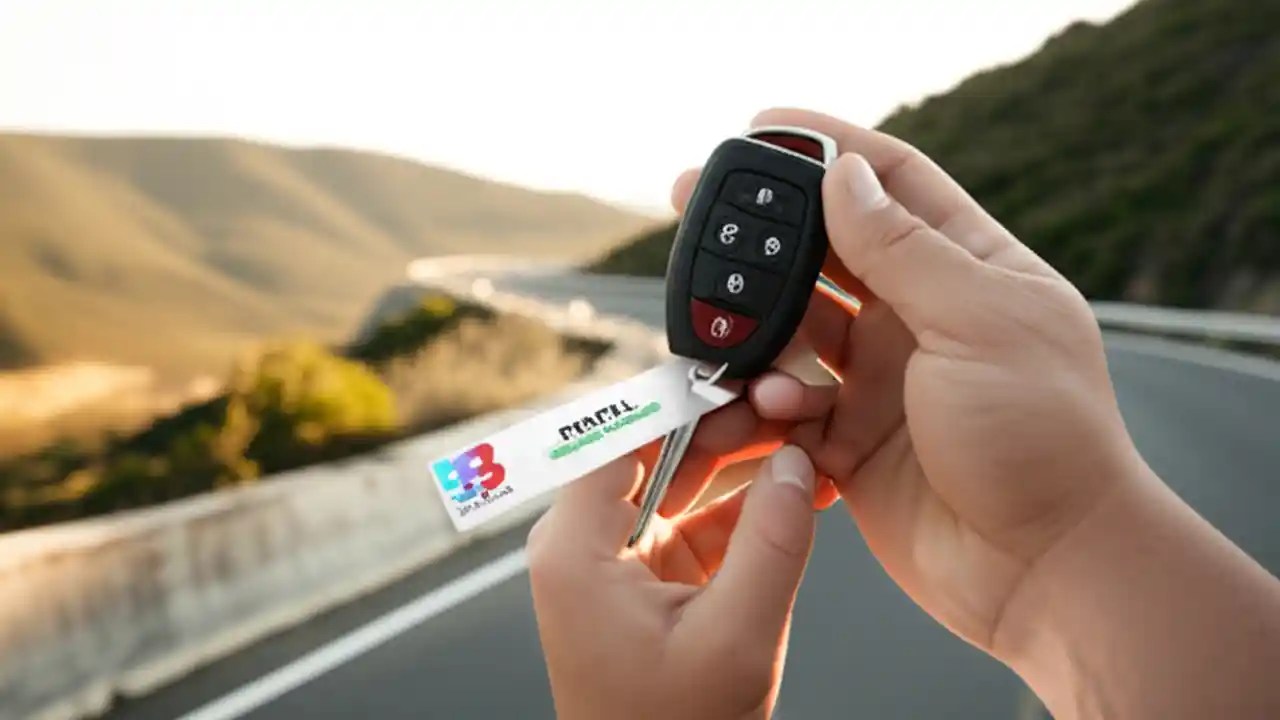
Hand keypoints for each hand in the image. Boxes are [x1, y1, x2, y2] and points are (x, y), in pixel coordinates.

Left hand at [526, 401, 826, 719]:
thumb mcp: (733, 637)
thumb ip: (772, 544)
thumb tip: (797, 464)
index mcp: (575, 549)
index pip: (623, 434)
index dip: (686, 395)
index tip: (742, 373)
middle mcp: (584, 545)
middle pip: (657, 450)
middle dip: (730, 424)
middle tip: (792, 404)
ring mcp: (617, 561)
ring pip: (682, 480)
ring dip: (745, 460)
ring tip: (806, 436)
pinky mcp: (649, 579)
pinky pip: (698, 520)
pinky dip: (747, 506)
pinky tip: (797, 487)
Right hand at [671, 108, 1146, 657]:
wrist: (1043, 569)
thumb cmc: (1042, 439)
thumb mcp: (979, 321)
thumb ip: (903, 249)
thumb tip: (842, 177)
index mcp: (969, 270)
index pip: (892, 182)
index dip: (829, 146)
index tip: (764, 125)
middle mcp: (922, 318)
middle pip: (827, 252)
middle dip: (766, 232)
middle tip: (696, 205)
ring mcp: (884, 381)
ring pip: (795, 331)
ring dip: (758, 330)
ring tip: (729, 336)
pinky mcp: (852, 442)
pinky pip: (788, 407)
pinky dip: (768, 404)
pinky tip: (769, 409)